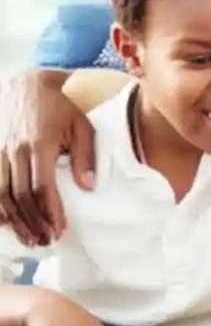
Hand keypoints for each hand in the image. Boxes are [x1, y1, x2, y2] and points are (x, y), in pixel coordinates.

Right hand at [0, 71, 95, 245]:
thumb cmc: (60, 106)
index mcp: (40, 143)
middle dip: (34, 222)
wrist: (26, 84)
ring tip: (30, 238)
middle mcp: (15, 149)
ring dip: (14, 220)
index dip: (50, 211)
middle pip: (20, 196)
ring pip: (1, 194)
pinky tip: (5, 223)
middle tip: (47, 241)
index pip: (42, 187)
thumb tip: (88, 186)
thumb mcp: (82, 124)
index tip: (60, 229)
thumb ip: (85, 155)